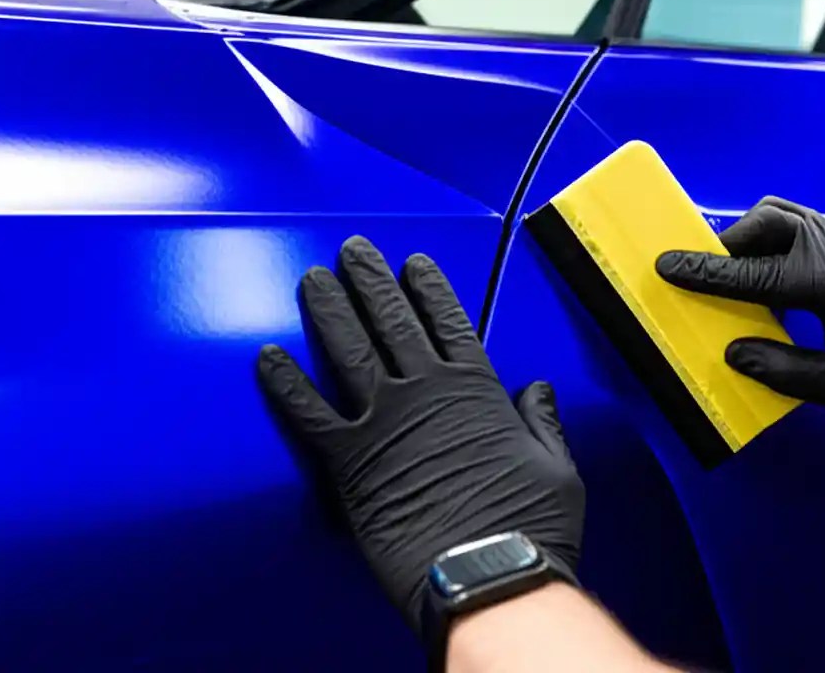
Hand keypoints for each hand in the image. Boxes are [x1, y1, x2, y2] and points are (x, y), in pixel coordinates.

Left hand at [257, 237, 584, 633]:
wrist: (486, 575)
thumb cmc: (528, 528)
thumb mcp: (557, 468)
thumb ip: (543, 423)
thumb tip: (538, 390)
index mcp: (476, 391)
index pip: (448, 322)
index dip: (428, 288)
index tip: (412, 262)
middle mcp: (425, 393)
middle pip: (390, 320)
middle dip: (370, 280)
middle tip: (351, 250)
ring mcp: (383, 422)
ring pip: (347, 349)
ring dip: (328, 309)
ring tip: (312, 278)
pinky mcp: (349, 462)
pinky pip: (308, 413)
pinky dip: (285, 383)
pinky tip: (267, 356)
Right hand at [656, 197, 824, 417]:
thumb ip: (784, 370)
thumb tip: (732, 353)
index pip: (759, 273)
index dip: (709, 274)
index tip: (665, 266)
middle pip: (767, 222)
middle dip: (726, 247)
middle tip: (698, 279)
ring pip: (781, 215)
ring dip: (747, 239)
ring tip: (727, 277)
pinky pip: (797, 226)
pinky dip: (768, 242)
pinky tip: (762, 276)